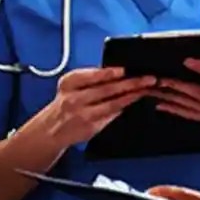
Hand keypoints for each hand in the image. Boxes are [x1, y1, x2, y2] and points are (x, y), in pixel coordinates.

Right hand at [16, 67, 155, 154]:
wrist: (52, 129)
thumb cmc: (66, 103)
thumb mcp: (71, 85)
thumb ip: (91, 79)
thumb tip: (119, 72)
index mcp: (69, 83)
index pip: (92, 76)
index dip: (110, 73)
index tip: (125, 70)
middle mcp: (74, 99)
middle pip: (106, 89)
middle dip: (130, 83)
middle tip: (147, 79)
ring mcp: (83, 114)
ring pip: (112, 104)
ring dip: (132, 96)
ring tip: (146, 89)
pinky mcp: (91, 127)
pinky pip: (112, 115)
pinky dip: (124, 107)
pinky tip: (134, 102)